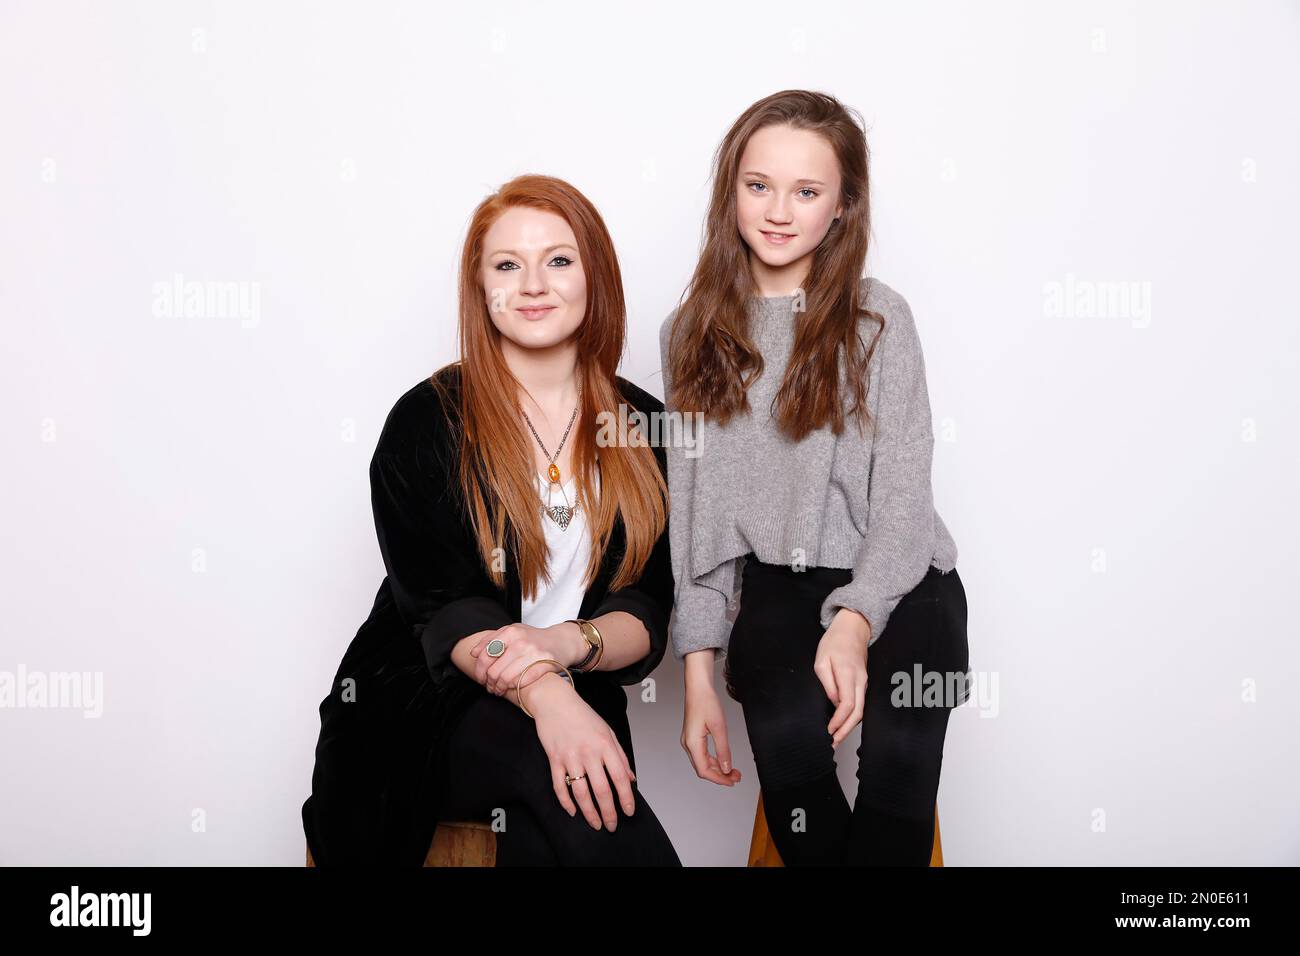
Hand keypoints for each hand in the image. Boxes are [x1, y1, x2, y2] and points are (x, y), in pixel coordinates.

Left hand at [469, 621, 583, 695]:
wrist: (560, 642)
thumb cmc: (533, 638)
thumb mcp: (512, 631)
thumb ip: (490, 640)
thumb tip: (473, 653)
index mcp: (511, 632)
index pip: (485, 655)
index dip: (479, 670)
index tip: (481, 678)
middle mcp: (521, 642)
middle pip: (494, 671)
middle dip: (489, 683)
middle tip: (490, 687)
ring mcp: (533, 653)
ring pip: (505, 679)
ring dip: (499, 688)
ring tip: (499, 690)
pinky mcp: (544, 665)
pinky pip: (521, 682)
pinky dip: (514, 688)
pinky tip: (513, 688)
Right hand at [529, 677, 637, 831]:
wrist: (555, 702)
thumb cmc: (582, 716)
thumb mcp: (607, 731)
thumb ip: (620, 756)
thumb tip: (630, 778)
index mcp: (605, 745)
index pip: (620, 777)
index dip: (626, 798)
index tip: (629, 812)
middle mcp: (589, 753)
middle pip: (601, 790)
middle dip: (609, 812)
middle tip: (612, 825)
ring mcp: (570, 757)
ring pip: (581, 793)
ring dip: (589, 813)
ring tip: (596, 824)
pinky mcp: (554, 760)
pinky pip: (559, 786)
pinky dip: (566, 802)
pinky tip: (573, 812)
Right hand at [681, 652, 741, 786]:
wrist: (698, 687)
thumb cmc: (706, 702)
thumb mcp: (719, 727)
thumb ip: (723, 750)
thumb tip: (727, 768)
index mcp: (692, 743)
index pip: (704, 770)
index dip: (719, 779)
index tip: (731, 781)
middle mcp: (688, 744)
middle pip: (703, 768)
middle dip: (720, 775)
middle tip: (736, 777)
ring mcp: (689, 741)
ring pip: (703, 762)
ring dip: (718, 768)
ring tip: (732, 770)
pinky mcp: (693, 737)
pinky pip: (702, 754)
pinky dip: (714, 760)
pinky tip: (723, 760)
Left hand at [815, 608, 870, 747]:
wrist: (853, 629)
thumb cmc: (834, 642)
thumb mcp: (821, 660)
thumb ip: (827, 682)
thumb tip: (833, 701)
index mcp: (848, 674)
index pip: (847, 704)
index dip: (839, 721)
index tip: (829, 730)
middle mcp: (860, 681)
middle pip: (857, 712)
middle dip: (846, 731)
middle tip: (833, 743)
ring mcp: (864, 682)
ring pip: (860, 710)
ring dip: (849, 726)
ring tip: (836, 738)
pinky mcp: (863, 683)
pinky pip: (860, 704)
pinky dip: (852, 717)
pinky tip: (842, 723)